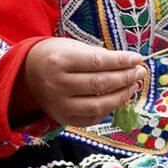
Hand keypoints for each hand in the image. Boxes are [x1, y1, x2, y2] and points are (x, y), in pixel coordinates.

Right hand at [11, 38, 144, 128]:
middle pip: (100, 84)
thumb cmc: (56, 56)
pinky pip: (92, 119)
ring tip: (133, 86)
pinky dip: (108, 110)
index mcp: (60, 61)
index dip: (121, 61)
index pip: (97, 62)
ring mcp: (59, 105)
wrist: (28, 73)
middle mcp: (57, 85)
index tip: (138, 59)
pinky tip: (118, 99)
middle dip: (125, 78)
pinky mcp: (63, 119)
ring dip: (121, 97)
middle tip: (140, 72)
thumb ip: (98, 56)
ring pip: (98, 106)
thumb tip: (130, 64)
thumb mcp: (73, 47)